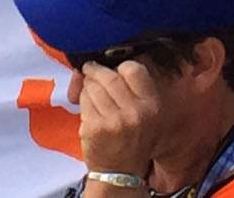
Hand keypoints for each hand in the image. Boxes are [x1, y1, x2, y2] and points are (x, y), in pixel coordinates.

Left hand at [75, 60, 162, 177]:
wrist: (121, 172)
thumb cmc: (132, 139)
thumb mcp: (145, 113)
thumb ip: (133, 89)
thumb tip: (105, 61)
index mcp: (151, 105)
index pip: (134, 69)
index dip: (120, 67)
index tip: (114, 69)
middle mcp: (135, 112)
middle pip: (110, 77)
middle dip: (96, 72)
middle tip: (91, 71)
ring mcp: (114, 121)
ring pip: (94, 87)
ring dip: (88, 85)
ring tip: (90, 90)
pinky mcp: (95, 128)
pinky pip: (84, 101)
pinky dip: (82, 100)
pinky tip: (87, 107)